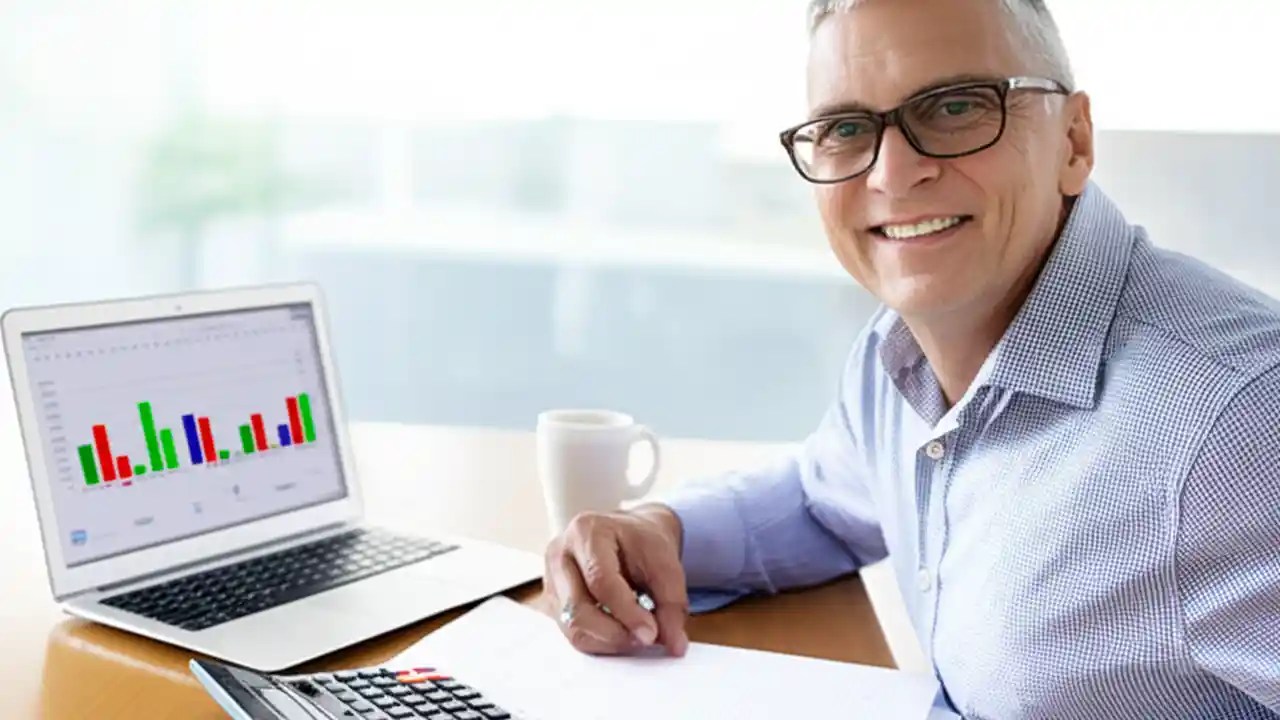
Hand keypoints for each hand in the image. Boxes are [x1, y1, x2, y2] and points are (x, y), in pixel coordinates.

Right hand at [543, 505, 689, 656]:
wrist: (627, 536)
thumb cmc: (642, 543)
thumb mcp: (666, 562)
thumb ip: (672, 603)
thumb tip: (673, 644)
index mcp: (586, 532)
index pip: (599, 579)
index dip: (626, 611)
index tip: (650, 633)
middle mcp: (559, 555)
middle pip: (577, 609)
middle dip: (615, 633)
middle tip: (645, 639)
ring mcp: (552, 581)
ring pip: (572, 628)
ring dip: (608, 641)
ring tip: (635, 637)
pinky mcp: (553, 604)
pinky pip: (572, 634)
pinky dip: (600, 642)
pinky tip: (620, 633)